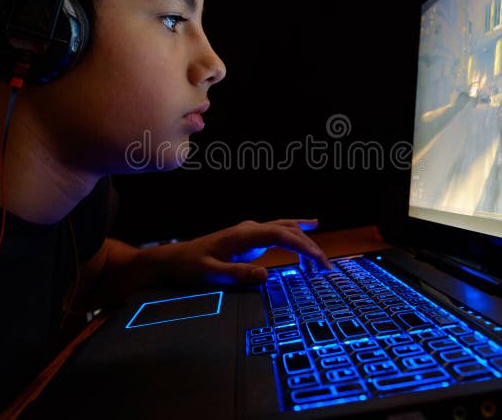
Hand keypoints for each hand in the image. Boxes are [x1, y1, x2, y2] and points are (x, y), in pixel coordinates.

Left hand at [154, 218, 331, 285]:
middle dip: (310, 246)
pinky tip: (311, 225)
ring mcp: (251, 231)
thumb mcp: (211, 273)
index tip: (318, 260)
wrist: (175, 258)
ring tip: (320, 261)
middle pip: (288, 230)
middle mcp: (250, 229)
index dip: (302, 245)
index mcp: (242, 235)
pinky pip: (279, 232)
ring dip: (305, 241)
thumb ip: (238, 274)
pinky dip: (297, 231)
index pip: (280, 234)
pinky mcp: (251, 238)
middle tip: (326, 267)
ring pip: (286, 228)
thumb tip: (266, 276)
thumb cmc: (190, 266)